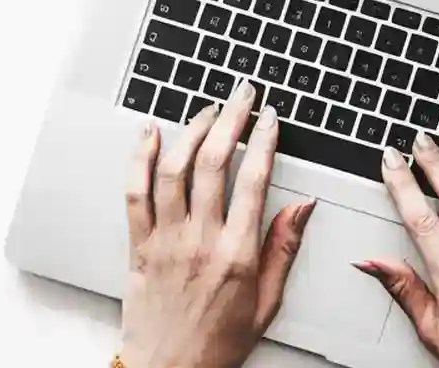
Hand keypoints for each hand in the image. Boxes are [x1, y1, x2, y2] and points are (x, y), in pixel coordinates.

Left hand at [120, 82, 315, 367]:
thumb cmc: (217, 342)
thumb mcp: (267, 301)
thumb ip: (284, 248)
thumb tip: (303, 205)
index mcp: (237, 254)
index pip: (255, 180)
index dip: (264, 141)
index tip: (271, 118)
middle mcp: (199, 240)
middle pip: (213, 162)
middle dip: (231, 119)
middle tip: (242, 94)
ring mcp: (165, 240)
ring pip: (174, 169)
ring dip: (192, 130)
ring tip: (208, 109)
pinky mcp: (138, 244)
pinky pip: (135, 192)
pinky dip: (141, 157)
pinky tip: (150, 133)